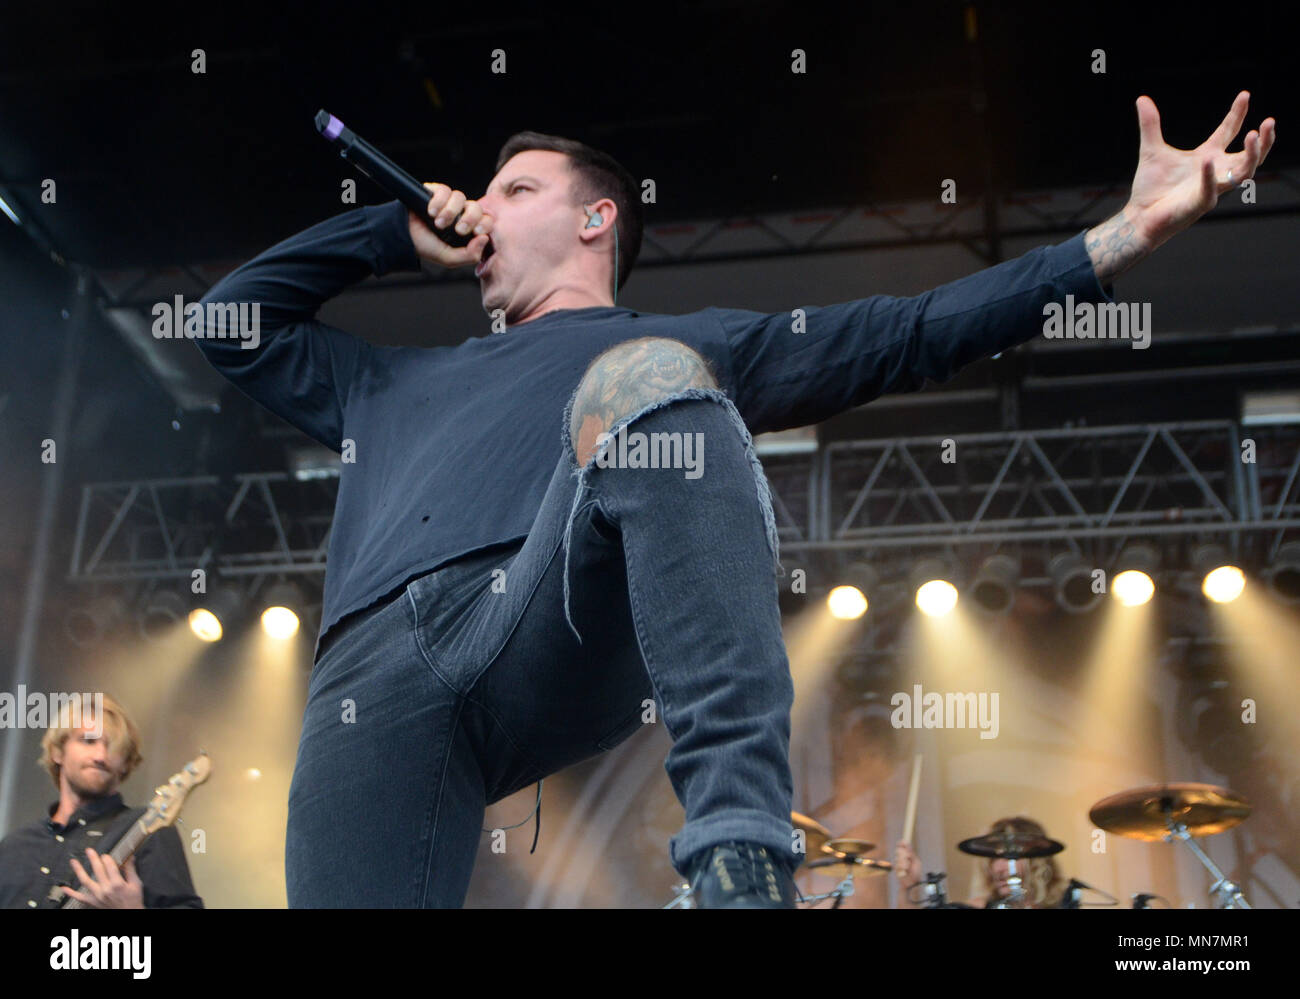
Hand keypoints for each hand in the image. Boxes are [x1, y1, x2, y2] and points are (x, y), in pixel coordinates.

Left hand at [63, 849, 144, 908]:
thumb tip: (130, 858)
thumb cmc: (133, 901)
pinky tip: (64, 888)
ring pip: (85, 881)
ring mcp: (97, 896)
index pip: (110, 866)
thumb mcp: (136, 884)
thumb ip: (131, 871)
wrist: (128, 915)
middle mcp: (106, 889)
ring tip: (74, 862)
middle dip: (93, 859)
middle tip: (89, 851)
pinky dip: (70, 893)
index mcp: (117, 884)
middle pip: (98, 870)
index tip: (105, 854)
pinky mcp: (92, 902)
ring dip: (79, 870)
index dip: (107, 858)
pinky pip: (79, 897)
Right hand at [407, 182, 492, 268]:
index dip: (485, 224)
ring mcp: (448, 202)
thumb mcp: (449, 258)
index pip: (486, 220)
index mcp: (468, 228)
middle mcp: (460, 213)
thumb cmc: (426, 247)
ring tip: (438, 223)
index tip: (476, 232)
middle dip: (470, 218)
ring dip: (450, 211)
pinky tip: (430, 212)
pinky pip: (444, 190)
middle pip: (476, 207)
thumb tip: (484, 239)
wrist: (403, 238)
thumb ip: (470, 255)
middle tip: (459, 230)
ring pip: (460, 197)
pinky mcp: (435, 192)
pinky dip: (438, 201)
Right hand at [893, 839, 922, 887]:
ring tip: (908, 868)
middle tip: (909, 859)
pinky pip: (897, 864)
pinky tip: (905, 871)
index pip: (902, 846)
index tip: (901, 842)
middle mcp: (902, 857)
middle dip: (904, 854)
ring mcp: (898, 862)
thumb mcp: (916, 861)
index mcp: (908, 854)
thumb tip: (907, 843)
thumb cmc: (916, 872)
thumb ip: (911, 852)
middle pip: (899, 850)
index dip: (901, 843)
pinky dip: (902, 868)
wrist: (912, 882)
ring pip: (898, 858)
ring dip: (904, 863)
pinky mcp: (896, 867)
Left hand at [1125, 90, 1275, 250]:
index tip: (1245, 94)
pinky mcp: (1200, 204)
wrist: (1139, 216)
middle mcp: (1215, 171)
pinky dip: (1210, 176)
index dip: (1238, 113)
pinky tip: (1208, 159)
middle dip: (1262, 140)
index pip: (1229, 131)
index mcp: (1207, 156)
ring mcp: (1211, 188)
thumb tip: (1142, 99)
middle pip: (1249, 155)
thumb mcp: (1151, 150)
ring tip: (1253, 135)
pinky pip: (1211, 189)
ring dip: (1251, 155)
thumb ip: (1150, 125)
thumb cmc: (1151, 187)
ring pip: (1244, 173)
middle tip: (1268, 122)